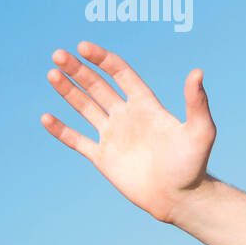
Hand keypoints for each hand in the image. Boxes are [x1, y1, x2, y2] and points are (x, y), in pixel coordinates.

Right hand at [40, 41, 216, 223]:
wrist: (180, 198)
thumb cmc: (193, 165)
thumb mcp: (200, 131)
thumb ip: (196, 102)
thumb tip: (198, 72)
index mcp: (146, 106)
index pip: (120, 74)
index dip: (102, 59)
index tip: (83, 47)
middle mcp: (127, 117)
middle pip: (98, 86)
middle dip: (78, 70)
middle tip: (58, 55)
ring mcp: (113, 136)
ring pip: (85, 108)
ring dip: (68, 91)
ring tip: (52, 73)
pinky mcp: (103, 157)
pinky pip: (77, 140)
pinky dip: (61, 130)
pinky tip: (45, 117)